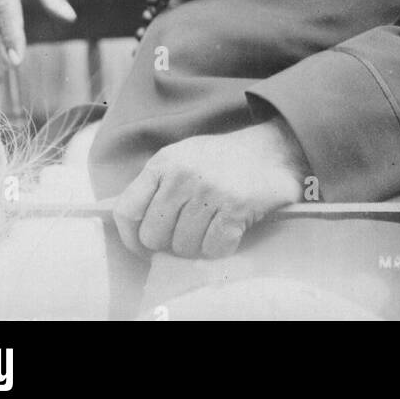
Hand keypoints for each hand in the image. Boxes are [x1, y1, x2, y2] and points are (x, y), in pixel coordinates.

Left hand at [113, 121, 306, 259]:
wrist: (273, 150)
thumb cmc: (223, 160)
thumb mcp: (182, 159)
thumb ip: (158, 187)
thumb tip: (137, 232)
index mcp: (163, 163)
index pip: (126, 211)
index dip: (131, 238)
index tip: (145, 248)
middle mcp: (181, 176)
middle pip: (153, 237)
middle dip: (169, 244)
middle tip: (190, 233)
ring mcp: (207, 191)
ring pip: (183, 247)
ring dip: (198, 245)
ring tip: (213, 225)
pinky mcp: (233, 207)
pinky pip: (213, 248)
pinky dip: (222, 247)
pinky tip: (230, 229)